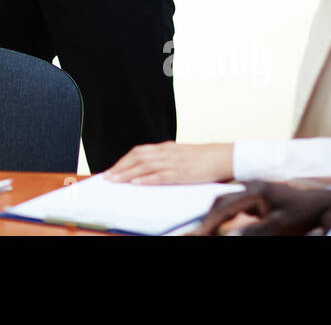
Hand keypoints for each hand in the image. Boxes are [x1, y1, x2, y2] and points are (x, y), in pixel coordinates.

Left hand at [103, 142, 233, 184]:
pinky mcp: (182, 173)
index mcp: (166, 147)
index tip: (112, 169)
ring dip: (128, 173)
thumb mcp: (180, 154)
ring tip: (115, 180)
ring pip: (145, 166)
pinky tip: (137, 183)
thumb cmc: (201, 158)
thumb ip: (165, 158)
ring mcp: (174, 162)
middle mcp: (167, 152)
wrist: (222, 157)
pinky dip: (147, 179)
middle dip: (120, 167)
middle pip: (138, 157)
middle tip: (108, 177)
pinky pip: (161, 176)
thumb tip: (147, 167)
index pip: (138, 151)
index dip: (123, 160)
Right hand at [191, 180, 330, 235]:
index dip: (210, 222)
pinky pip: (236, 204)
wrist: (322, 203)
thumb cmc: (302, 215)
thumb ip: (254, 231)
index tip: (200, 234)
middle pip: (221, 201)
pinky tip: (226, 226)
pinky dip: (227, 215)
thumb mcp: (279, 226)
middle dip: (209, 219)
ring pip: (227, 202)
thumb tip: (229, 236)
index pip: (224, 207)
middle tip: (201, 234)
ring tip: (209, 231)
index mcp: (254, 191)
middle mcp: (251, 186)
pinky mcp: (258, 195)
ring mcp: (254, 189)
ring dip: (217, 217)